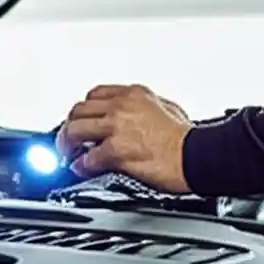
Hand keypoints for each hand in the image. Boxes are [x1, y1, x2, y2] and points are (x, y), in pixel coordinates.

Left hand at [56, 84, 193, 192]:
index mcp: (133, 94)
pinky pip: (87, 158)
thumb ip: (147, 108)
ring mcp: (117, 127)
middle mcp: (121, 106)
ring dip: (67, 144)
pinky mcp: (116, 150)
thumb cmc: (188, 137)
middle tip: (68, 139)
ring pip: (75, 130)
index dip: (85, 109)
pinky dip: (80, 165)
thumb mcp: (168, 108)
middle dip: (70, 125)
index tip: (83, 119)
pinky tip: (81, 169)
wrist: (197, 154)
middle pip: (79, 110)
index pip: (96, 95)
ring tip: (68, 154)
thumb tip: (140, 115)